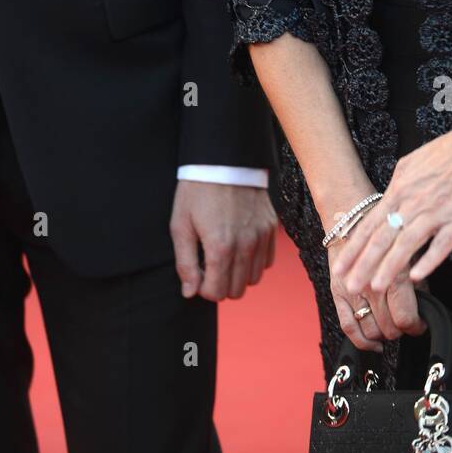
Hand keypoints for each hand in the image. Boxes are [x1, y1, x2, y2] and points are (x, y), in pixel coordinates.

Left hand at [170, 181, 276, 300]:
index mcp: (220, 247)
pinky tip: (240, 248)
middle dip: (220, 284)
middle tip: (209, 264)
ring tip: (224, 256)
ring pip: (254, 279)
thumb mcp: (180, 225)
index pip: (216, 293)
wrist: (223, 159)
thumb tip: (190, 292)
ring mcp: (261, 237)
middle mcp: (245, 246)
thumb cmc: (197, 191)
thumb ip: (185, 263)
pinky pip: (267, 261)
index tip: (197, 272)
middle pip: (236, 290)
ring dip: (238, 275)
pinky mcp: (271, 228)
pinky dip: (254, 262)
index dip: (203, 288)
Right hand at [329, 235, 429, 352]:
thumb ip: (418, 279)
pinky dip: (362, 341)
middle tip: (407, 321)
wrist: (351, 215)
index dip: (417, 326)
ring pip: (372, 330)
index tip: (421, 323)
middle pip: (390, 328)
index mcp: (393, 275)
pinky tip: (374, 344)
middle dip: (402, 329)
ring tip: (392, 325)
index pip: (405, 318)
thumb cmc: (384, 232)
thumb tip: (426, 305)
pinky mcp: (338, 292)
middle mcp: (371, 285)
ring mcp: (353, 291)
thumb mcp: (410, 251)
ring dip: (385, 334)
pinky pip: (348, 326)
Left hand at [330, 118, 451, 297]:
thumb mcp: (409, 164)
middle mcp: (412, 204)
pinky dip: (428, 261)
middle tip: (349, 286)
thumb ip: (396, 187)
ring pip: (406, 245)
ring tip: (375, 288)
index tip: (339, 267)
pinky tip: (416, 277)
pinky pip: (441, 245)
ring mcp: (436, 213)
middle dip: (363, 265)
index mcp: (398, 191)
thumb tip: (385, 203)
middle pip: (382, 239)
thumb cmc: (446, 152)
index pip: (368, 226)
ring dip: (389, 268)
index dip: (352, 249)